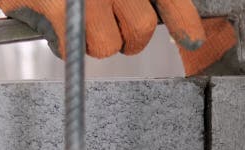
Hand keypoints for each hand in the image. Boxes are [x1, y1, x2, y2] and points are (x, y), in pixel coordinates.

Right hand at [0, 0, 205, 57]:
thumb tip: (155, 20)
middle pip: (141, 30)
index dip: (184, 22)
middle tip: (105, 26)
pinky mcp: (55, 9)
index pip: (170, 0)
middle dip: (126, 36)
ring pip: (107, 46)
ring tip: (74, 20)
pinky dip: (62, 44)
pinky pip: (71, 49)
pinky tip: (52, 22)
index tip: (192, 40)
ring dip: (91, 41)